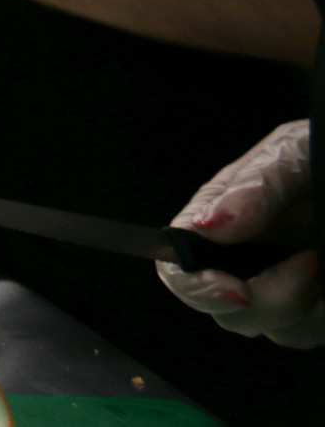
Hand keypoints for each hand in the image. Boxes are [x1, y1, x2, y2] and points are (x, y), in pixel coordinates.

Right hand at [158, 120, 321, 347]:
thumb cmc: (317, 155)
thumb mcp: (288, 155)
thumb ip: (252, 187)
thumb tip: (206, 226)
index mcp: (218, 223)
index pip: (177, 268)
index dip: (195, 286)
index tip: (235, 290)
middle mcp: (242, 259)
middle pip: (225, 312)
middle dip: (268, 300)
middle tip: (310, 262)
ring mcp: (280, 285)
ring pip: (273, 329)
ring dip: (303, 307)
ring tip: (324, 260)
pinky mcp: (313, 306)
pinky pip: (308, 332)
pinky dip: (322, 314)